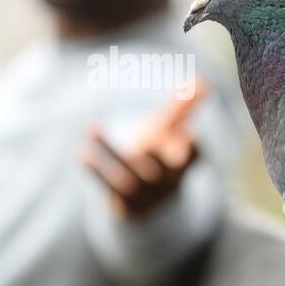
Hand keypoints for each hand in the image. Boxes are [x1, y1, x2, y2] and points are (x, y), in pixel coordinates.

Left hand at [80, 78, 208, 219]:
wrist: (143, 197)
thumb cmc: (158, 153)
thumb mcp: (170, 131)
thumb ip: (183, 108)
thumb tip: (203, 80)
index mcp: (180, 165)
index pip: (193, 157)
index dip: (193, 148)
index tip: (192, 134)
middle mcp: (165, 183)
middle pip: (161, 173)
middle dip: (152, 159)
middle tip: (142, 145)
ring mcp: (145, 196)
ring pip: (128, 179)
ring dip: (109, 153)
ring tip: (91, 128)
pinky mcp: (124, 205)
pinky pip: (108, 188)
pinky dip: (95, 171)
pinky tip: (81, 153)